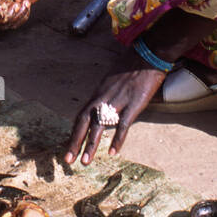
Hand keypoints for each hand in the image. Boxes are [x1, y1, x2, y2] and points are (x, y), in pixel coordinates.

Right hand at [0, 0, 53, 29]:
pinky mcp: (16, 10)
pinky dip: (21, 18)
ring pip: (4, 23)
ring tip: (24, 4)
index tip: (0, 10)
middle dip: (5, 17)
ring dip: (15, 17)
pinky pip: (14, 22)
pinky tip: (27, 6)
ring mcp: (6, 5)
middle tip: (15, 6)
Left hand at [64, 48, 166, 165]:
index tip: (69, 148)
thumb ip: (107, 96)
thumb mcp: (113, 81)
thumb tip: (103, 110)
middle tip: (68, 160)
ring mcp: (118, 100)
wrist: (148, 55)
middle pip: (84, 121)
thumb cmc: (132, 67)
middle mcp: (104, 97)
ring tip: (85, 161)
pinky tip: (112, 152)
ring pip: (100, 125)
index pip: (81, 115)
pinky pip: (123, 124)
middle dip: (75, 141)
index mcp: (99, 92)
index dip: (74, 132)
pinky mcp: (134, 103)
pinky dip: (117, 139)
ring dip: (91, 144)